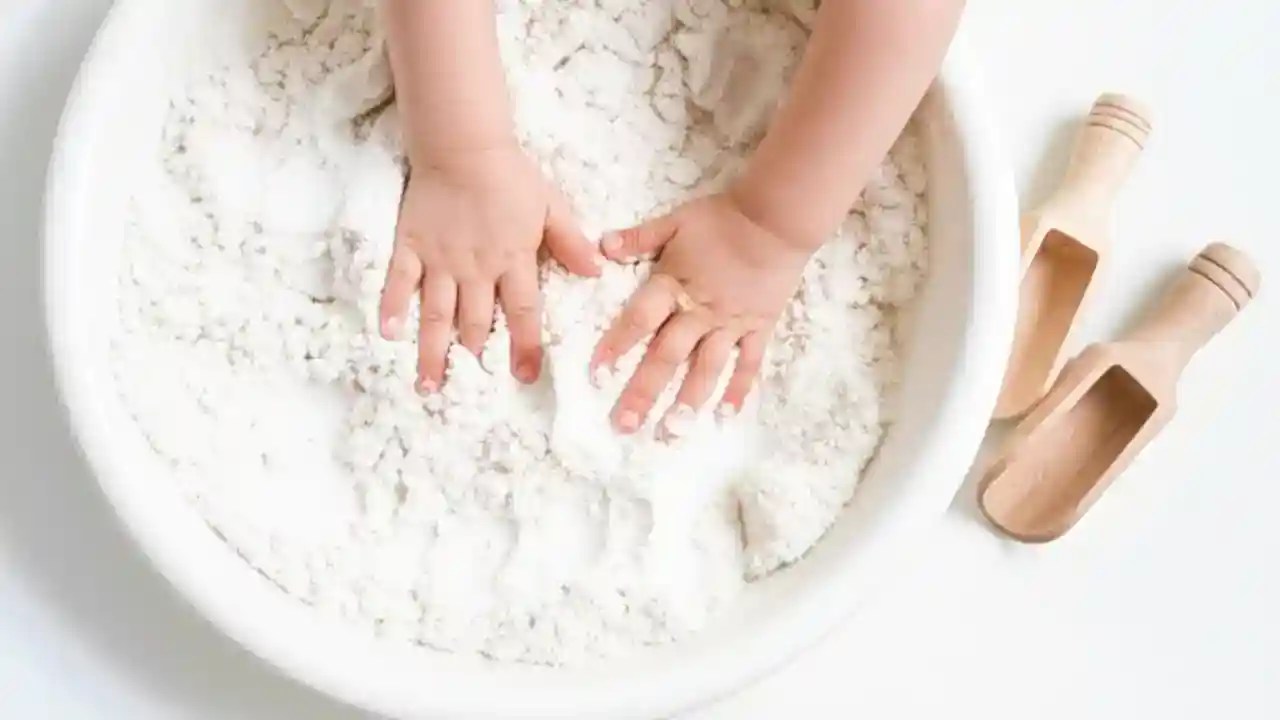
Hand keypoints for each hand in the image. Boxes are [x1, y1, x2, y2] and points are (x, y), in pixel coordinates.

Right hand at [379, 145, 600, 392]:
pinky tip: (389, 335)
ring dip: (432, 352)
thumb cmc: (511, 175)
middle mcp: (476, 268)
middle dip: (476, 358)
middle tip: (470, 393)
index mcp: (513, 260)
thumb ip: (570, 242)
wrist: (463, 144)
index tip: (526, 377)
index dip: (526, 347)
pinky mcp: (410, 245)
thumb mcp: (551, 205)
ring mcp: (439, 260)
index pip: (523, 313)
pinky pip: (398, 282)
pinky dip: (392, 307)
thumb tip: (596, 272)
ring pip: (436, 314)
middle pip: (476, 323)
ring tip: (428, 386)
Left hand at [591, 192, 813, 433]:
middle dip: (643, 391)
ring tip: (671, 433)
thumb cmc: (723, 218)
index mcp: (673, 284)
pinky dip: (738, 390)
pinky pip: (749, 364)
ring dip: (687, 402)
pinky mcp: (758, 327)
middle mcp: (699, 311)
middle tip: (624, 424)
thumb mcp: (675, 221)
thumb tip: (600, 246)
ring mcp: (730, 323)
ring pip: (706, 368)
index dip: (617, 346)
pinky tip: (724, 416)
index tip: (597, 375)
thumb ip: (639, 238)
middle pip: (667, 356)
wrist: (776, 218)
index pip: (639, 319)